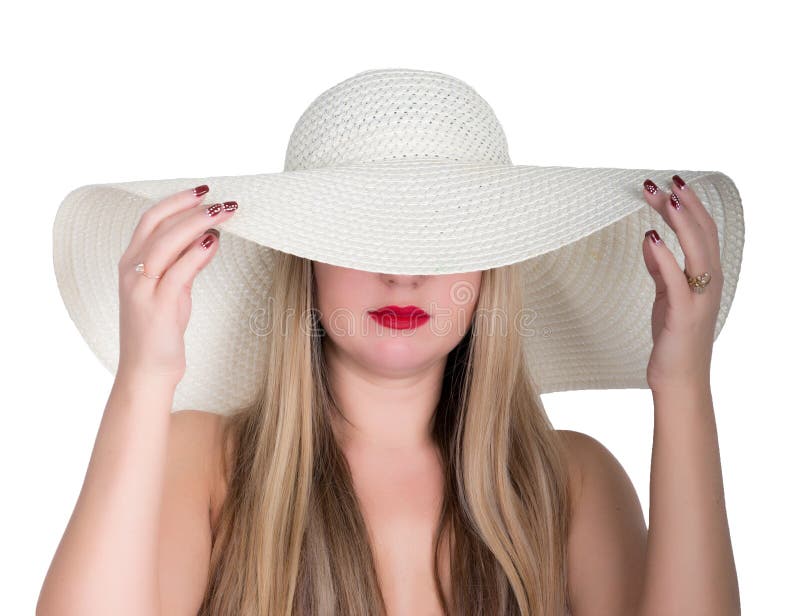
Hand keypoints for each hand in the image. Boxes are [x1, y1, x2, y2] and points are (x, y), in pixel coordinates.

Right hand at [116, 185, 237, 384]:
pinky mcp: (157, 306)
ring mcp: (142, 288)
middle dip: (191, 206)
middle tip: (222, 200)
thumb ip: (187, 265)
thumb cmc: (160, 332)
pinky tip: (214, 242)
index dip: (176, 201)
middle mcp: (132, 272)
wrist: (147, 371)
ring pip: (167, 242)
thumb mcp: (176, 292)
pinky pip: (179, 271)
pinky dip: (197, 253)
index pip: (150, 220)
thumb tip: (209, 239)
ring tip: (225, 213)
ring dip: (198, 223)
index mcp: (131, 264)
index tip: (203, 190)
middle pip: (158, 224)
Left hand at [641, 176, 722, 393]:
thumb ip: (660, 268)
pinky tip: (651, 237)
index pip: (702, 232)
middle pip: (702, 234)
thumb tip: (650, 239)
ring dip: (679, 221)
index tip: (672, 184)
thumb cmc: (673, 338)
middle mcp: (709, 283)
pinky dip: (664, 256)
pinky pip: (676, 280)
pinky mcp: (683, 313)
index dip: (690, 206)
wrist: (680, 378)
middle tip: (666, 181)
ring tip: (664, 198)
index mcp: (707, 277)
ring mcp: (699, 298)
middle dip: (684, 204)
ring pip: (696, 250)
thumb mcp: (665, 296)